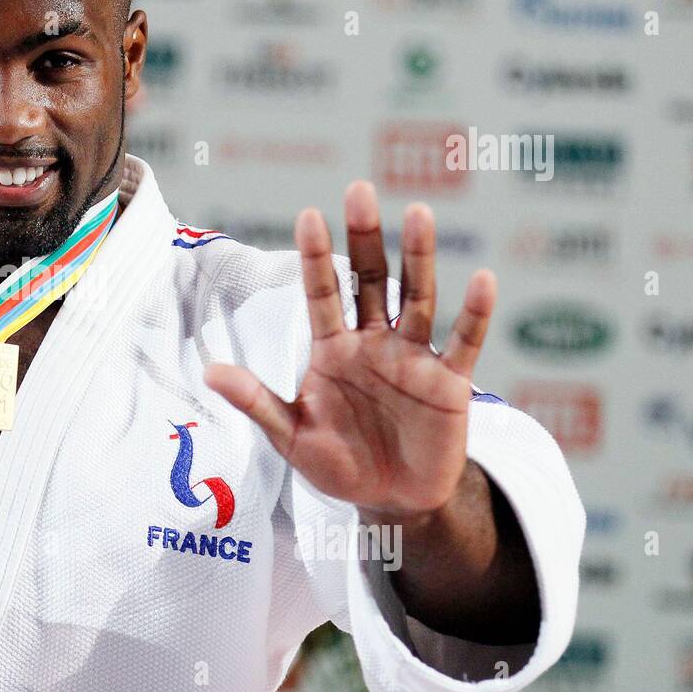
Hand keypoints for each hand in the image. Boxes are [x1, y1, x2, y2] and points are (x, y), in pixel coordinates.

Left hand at [204, 181, 495, 520]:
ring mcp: (413, 358)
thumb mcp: (292, 437)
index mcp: (333, 350)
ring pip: (418, 297)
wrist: (390, 501)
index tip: (308, 215)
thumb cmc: (338, 465)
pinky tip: (483, 278)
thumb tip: (209, 371)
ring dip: (419, 257)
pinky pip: (464, 343)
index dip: (315, 257)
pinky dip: (475, 313)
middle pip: (369, 280)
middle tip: (359, 190)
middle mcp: (374, 343)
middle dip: (364, 237)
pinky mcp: (450, 383)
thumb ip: (257, 402)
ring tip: (418, 213)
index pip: (321, 294)